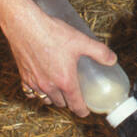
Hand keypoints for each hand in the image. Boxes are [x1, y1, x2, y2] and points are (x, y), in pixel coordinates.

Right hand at [9, 0, 117, 114]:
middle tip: (74, 94)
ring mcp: (34, 82)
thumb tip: (112, 59)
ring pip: (45, 99)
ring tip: (58, 89)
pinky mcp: (23, 75)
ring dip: (53, 98)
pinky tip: (40, 84)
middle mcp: (49, 86)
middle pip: (61, 103)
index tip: (86, 111)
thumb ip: (99, 51)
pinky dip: (36, 92)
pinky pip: (30, 92)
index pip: (75, 105)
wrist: (24, 25)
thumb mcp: (81, 41)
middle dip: (68, 102)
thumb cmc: (51, 33)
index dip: (82, 111)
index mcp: (65, 81)